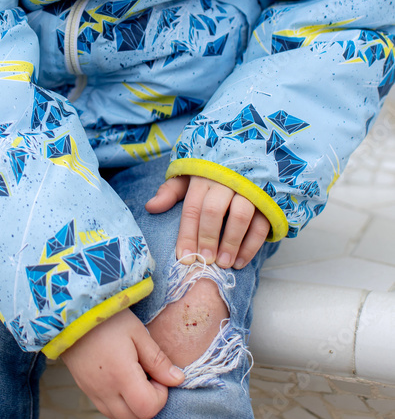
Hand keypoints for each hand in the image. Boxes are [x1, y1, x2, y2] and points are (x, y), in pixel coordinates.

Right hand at [60, 308, 183, 418]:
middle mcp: (105, 390)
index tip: (157, 376)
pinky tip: (119, 378)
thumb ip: (157, 360)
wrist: (71, 313)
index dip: (160, 396)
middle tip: (147, 377)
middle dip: (147, 404)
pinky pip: (105, 408)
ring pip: (118, 417)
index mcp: (121, 376)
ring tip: (133, 378)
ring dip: (131, 406)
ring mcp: (92, 392)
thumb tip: (177, 380)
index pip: (148, 408)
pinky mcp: (84, 388)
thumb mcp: (137, 332)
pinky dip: (117, 402)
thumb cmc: (107, 319)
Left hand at [145, 175, 270, 268]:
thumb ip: (171, 191)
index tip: (184, 256)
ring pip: (239, 217)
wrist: (251, 155)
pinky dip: (251, 245)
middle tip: (204, 261)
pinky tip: (239, 261)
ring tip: (222, 264)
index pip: (192, 207)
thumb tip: (150, 207)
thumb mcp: (189, 176)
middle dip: (207, 239)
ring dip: (230, 243)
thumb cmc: (213, 173)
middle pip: (213, 211)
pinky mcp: (268, 199)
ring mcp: (249, 188)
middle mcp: (226, 180)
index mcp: (203, 176)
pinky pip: (261, 224)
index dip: (187, 233)